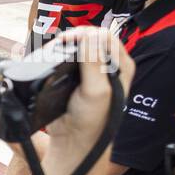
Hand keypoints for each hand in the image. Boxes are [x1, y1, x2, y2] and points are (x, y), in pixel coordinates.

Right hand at [45, 28, 135, 146]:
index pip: (105, 36)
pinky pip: (68, 58)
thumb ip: (94, 63)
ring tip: (54, 50)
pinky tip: (52, 59)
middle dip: (75, 37)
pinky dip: (60, 55)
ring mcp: (92, 71)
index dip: (86, 33)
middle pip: (92, 38)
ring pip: (80, 46)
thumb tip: (88, 35)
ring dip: (66, 45)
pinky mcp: (76, 77)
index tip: (67, 40)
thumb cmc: (91, 120)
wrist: (74, 140)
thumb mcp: (96, 91)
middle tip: (59, 44)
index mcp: (121, 66)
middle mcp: (109, 66)